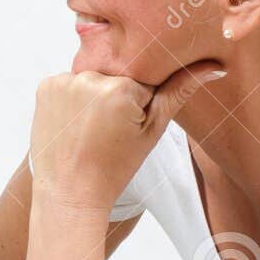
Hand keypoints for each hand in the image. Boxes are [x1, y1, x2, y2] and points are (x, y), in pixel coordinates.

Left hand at [29, 63, 225, 212]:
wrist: (70, 192)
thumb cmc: (114, 167)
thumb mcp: (153, 131)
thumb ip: (179, 93)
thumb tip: (214, 66)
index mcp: (121, 88)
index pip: (143, 80)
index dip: (140, 104)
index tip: (128, 127)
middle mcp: (89, 78)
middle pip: (116, 75)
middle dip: (116, 96)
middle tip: (107, 131)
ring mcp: (63, 81)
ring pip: (92, 77)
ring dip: (94, 96)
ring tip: (89, 130)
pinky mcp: (44, 86)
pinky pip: (69, 82)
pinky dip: (72, 98)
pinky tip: (73, 124)